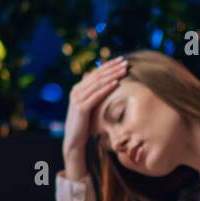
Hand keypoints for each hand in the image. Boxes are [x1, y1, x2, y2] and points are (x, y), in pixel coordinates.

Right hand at [63, 57, 126, 177]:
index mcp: (78, 88)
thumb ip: (95, 95)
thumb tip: (107, 84)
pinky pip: (96, 95)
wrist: (74, 140)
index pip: (95, 73)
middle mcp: (76, 91)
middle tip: (125, 62)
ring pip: (97, 83)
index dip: (109, 65)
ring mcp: (77, 99)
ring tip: (124, 70)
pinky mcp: (81, 108)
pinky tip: (116, 83)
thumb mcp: (90, 107)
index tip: (121, 60)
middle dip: (112, 67)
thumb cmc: (85, 124)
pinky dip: (106, 88)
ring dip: (112, 75)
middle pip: (97, 75)